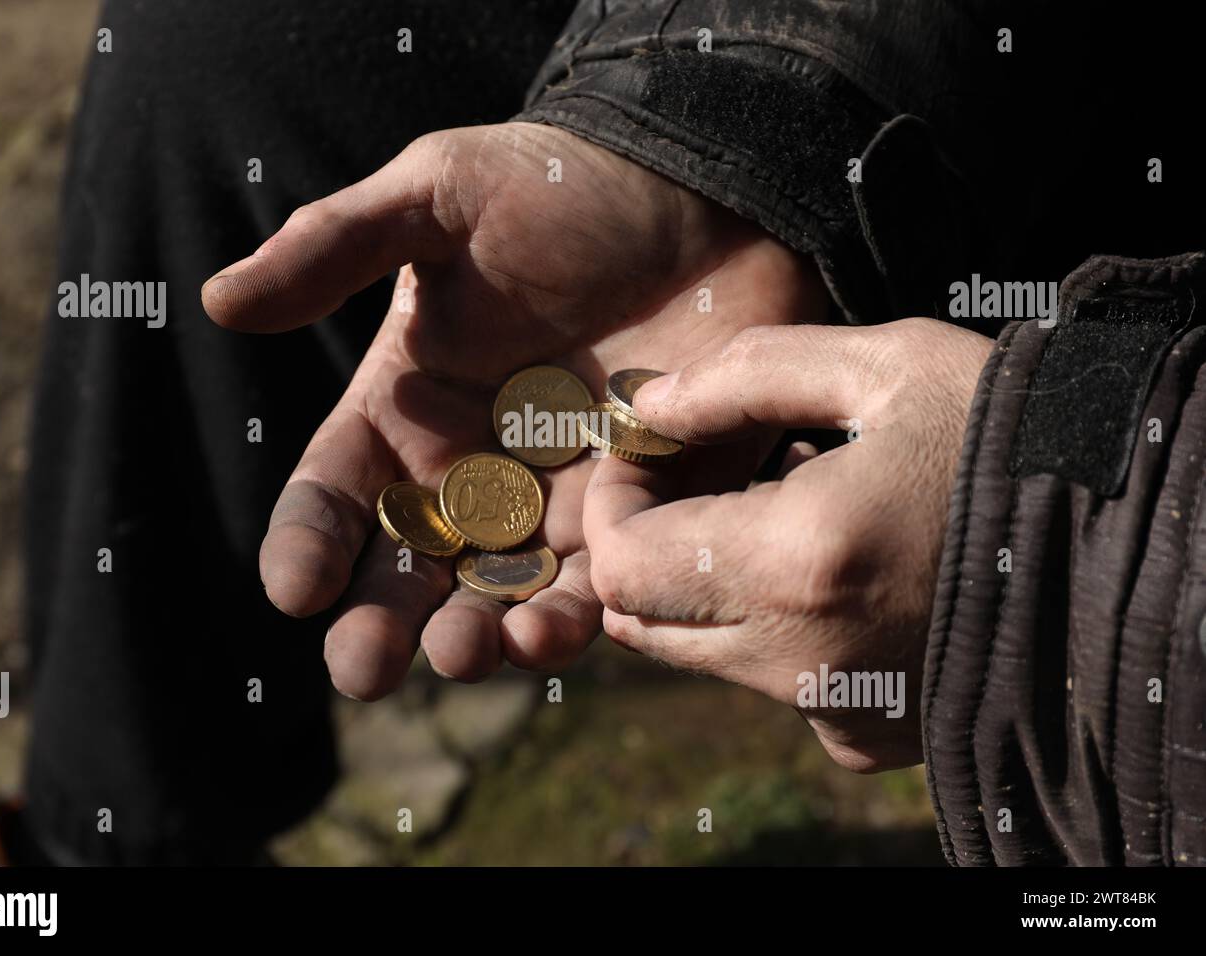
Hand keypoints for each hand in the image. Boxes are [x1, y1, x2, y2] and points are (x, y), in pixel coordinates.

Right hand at [202, 123, 827, 698]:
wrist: (698, 193)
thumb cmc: (559, 186)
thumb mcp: (438, 195)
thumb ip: (336, 246)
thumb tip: (220, 301)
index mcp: (405, 407)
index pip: (338, 491)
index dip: (310, 541)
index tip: (292, 588)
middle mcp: (470, 469)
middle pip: (409, 567)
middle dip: (381, 623)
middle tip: (364, 671)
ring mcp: (553, 500)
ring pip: (499, 595)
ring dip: (476, 635)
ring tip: (465, 652)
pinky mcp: (635, 513)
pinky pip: (598, 585)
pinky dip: (573, 616)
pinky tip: (550, 630)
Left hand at [583, 318, 993, 769]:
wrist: (1133, 546)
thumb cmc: (1017, 437)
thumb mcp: (885, 368)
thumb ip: (746, 376)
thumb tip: (651, 404)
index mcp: (799, 563)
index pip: (622, 563)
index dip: (610, 502)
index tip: (647, 450)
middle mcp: (803, 661)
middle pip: (646, 619)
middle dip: (642, 540)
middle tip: (693, 471)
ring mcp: (834, 710)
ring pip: (700, 651)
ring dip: (700, 577)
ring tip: (769, 500)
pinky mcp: (864, 733)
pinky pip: (769, 680)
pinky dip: (764, 622)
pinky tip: (825, 560)